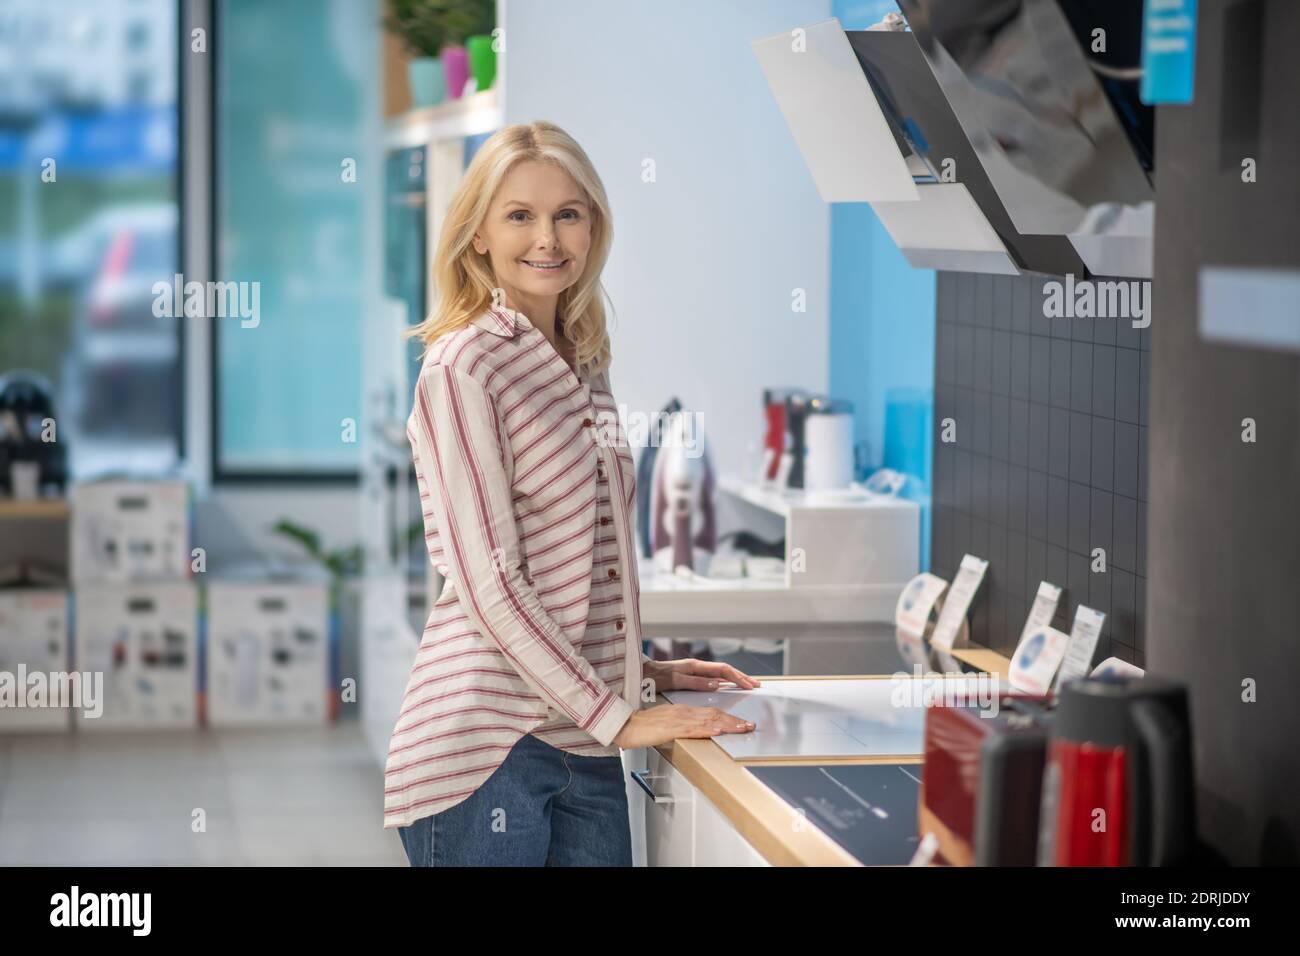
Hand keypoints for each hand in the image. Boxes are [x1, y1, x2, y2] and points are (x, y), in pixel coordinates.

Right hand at [612, 704, 753, 748]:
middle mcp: (683, 711)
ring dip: (728, 724)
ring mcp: (678, 719)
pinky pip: (693, 728)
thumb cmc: (641, 727)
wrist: (624, 726)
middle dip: (734, 720)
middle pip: (714, 714)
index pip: (710, 712)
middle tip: (750, 725)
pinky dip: (707, 729)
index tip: (741, 723)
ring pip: (708, 720)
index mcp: (682, 710)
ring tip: (743, 728)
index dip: (728, 717)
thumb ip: (681, 726)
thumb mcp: (665, 725)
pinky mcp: (671, 728)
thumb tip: (694, 732)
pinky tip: (718, 731)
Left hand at [642, 657, 761, 693]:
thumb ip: (695, 682)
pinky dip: (724, 682)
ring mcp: (694, 671)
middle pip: (725, 670)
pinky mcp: (690, 677)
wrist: (637, 673)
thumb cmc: (652, 677)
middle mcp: (696, 667)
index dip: (739, 678)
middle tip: (756, 685)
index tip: (751, 685)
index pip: (724, 670)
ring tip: (747, 685)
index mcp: (695, 666)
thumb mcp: (674, 680)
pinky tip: (727, 687)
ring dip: (735, 679)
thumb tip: (718, 684)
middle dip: (742, 677)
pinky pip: (713, 678)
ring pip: (720, 674)